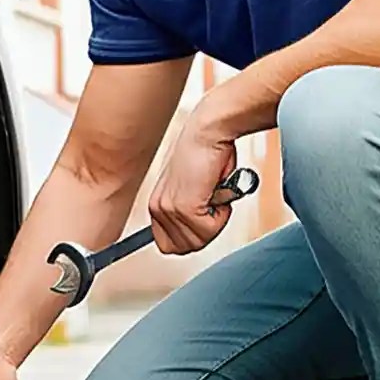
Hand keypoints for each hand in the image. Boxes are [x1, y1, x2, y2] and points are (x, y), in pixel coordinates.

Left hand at [148, 98, 237, 254]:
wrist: (208, 132)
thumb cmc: (207, 154)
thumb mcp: (193, 189)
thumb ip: (190, 211)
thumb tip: (199, 231)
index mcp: (157, 204)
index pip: (167, 245)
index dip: (192, 237)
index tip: (205, 220)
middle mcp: (158, 208)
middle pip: (184, 248)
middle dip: (207, 231)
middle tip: (213, 204)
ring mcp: (169, 209)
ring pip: (199, 240)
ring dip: (216, 220)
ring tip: (214, 192)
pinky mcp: (183, 207)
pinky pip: (209, 229)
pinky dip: (222, 213)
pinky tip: (215, 189)